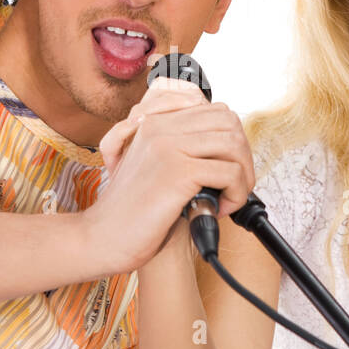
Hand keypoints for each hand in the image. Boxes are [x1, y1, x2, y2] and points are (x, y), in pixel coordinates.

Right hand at [87, 60, 254, 272]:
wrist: (104, 237)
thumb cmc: (132, 209)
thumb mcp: (153, 166)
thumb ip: (180, 147)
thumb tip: (226, 143)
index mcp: (154, 122)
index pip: (214, 110)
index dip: (232, 139)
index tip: (228, 166)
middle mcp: (160, 128)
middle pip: (229, 123)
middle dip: (243, 155)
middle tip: (235, 184)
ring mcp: (167, 146)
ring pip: (233, 144)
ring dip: (243, 175)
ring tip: (230, 197)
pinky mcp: (177, 172)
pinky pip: (229, 172)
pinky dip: (236, 194)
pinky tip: (220, 209)